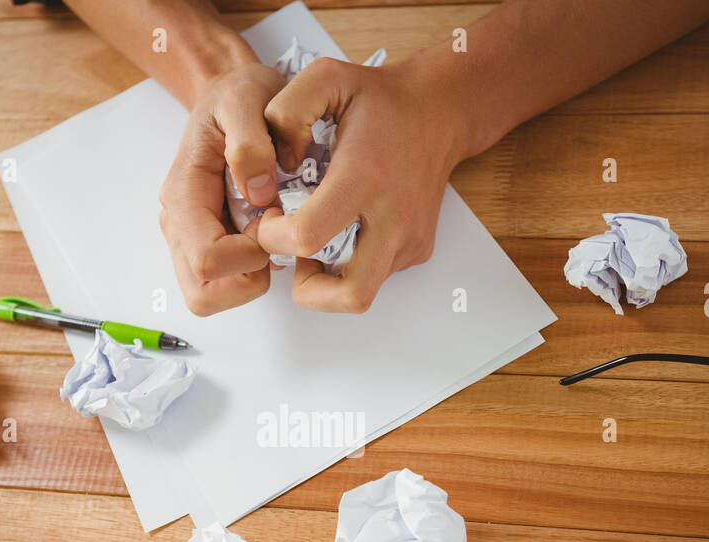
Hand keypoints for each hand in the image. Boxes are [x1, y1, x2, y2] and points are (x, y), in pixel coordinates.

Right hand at [158, 62, 286, 315]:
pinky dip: (249, 274)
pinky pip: (223, 284)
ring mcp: (189, 238)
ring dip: (247, 280)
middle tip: (270, 239)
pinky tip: (264, 237)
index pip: (208, 258)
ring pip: (210, 296)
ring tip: (268, 238)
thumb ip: (250, 143)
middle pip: (203, 292)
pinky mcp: (207, 244)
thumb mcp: (246, 97)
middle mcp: (179, 223)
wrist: (231, 92)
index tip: (272, 221)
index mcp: (183, 193)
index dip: (249, 254)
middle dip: (247, 278)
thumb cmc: (238, 95)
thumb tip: (258, 194)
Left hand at [257, 56, 465, 312]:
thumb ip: (284, 111)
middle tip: (294, 255)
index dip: (273, 238)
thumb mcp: (325, 79)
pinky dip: (348, 267)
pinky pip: (375, 277)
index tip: (269, 219)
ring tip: (315, 241)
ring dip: (327, 282)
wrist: (439, 111)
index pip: (307, 236)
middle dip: (308, 289)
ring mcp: (410, 240)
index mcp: (365, 177)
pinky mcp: (417, 250)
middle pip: (351, 295)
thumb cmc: (380, 100)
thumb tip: (274, 169)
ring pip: (361, 294)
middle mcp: (394, 217)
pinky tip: (340, 231)